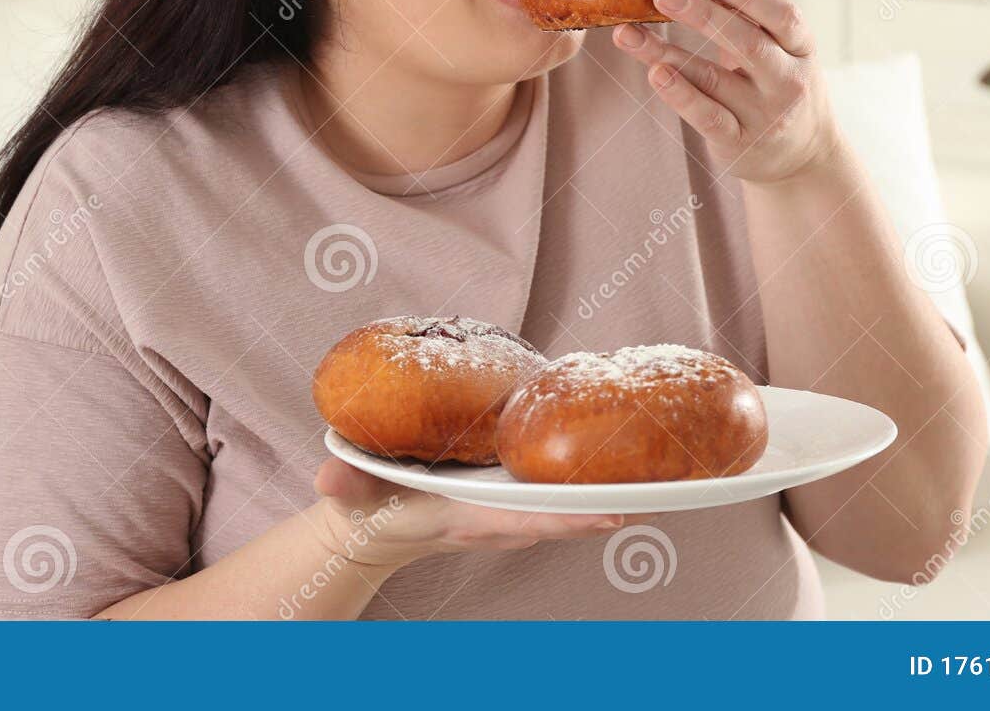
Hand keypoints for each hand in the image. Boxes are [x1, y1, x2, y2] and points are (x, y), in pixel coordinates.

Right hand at [310, 457, 633, 568]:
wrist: (366, 528)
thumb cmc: (363, 507)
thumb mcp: (350, 494)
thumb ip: (342, 485)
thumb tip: (327, 482)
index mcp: (464, 516)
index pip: (525, 520)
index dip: (569, 519)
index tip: (612, 516)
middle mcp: (493, 519)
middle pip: (560, 518)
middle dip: (605, 508)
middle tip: (662, 490)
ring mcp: (502, 513)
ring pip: (561, 509)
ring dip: (602, 497)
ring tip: (652, 472)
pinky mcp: (504, 501)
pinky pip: (551, 496)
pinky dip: (581, 487)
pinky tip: (608, 462)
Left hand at [612, 0, 841, 186]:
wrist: (803, 156)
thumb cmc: (779, 86)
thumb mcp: (781, 52)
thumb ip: (748, 21)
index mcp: (801, 49)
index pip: (783, 16)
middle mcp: (788, 82)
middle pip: (747, 43)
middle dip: (703, 15)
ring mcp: (764, 115)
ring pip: (712, 79)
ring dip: (667, 53)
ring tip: (628, 33)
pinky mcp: (739, 143)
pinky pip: (706, 116)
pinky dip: (679, 94)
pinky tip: (654, 73)